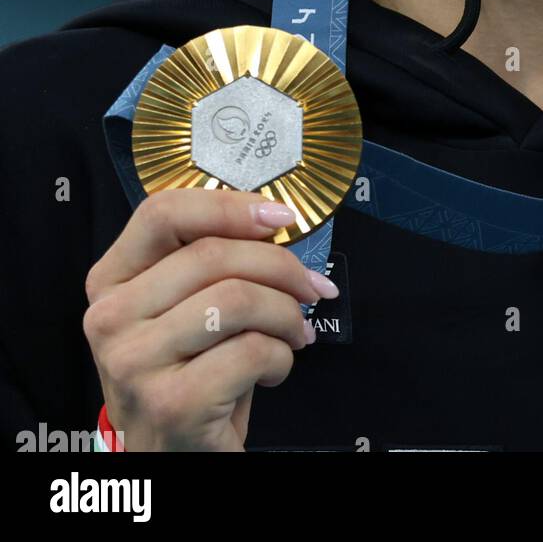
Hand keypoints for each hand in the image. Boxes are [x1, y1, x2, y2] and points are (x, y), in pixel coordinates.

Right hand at [83, 188, 335, 450]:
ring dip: (286, 314)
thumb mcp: (185, 308)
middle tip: (311, 287)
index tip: (281, 216)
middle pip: (212, 254)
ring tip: (295, 333)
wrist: (175, 458)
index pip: (162, 213)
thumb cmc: (190, 373)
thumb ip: (210, 261)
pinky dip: (281, 358)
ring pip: (237, 299)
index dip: (229, 206)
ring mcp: (133, 363)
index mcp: (110, 281)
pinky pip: (250, 351)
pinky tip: (272, 372)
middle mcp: (109, 319)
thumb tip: (275, 219)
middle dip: (280, 266)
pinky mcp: (170, 404)